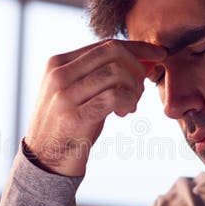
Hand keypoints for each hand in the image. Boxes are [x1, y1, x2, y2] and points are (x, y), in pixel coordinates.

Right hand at [24, 39, 165, 175]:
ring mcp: (64, 95)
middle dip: (137, 65)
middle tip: (142, 86)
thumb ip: (99, 73)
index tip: (160, 54)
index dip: (137, 47)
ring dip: (134, 88)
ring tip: (131, 105)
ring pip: (116, 72)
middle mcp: (58, 74)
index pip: (105, 44)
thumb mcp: (77, 91)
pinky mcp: (73, 117)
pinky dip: (129, 102)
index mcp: (57, 63)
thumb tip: (142, 58)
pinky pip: (114, 96)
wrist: (45, 161)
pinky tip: (125, 113)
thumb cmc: (69, 125)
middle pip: (112, 52)